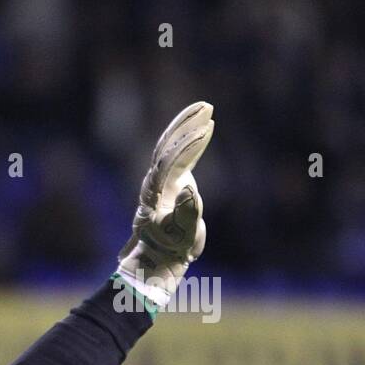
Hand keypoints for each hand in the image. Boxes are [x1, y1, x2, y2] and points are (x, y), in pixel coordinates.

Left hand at [117, 101, 213, 306]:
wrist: (156, 258)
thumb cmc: (169, 249)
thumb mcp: (181, 237)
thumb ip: (187, 216)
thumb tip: (189, 191)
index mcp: (157, 190)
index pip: (172, 160)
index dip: (189, 144)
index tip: (207, 129)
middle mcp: (157, 180)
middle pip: (169, 143)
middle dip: (187, 123)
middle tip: (208, 106)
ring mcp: (163, 180)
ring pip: (172, 145)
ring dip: (188, 125)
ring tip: (207, 109)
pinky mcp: (172, 182)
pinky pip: (179, 154)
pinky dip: (190, 139)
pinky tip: (203, 129)